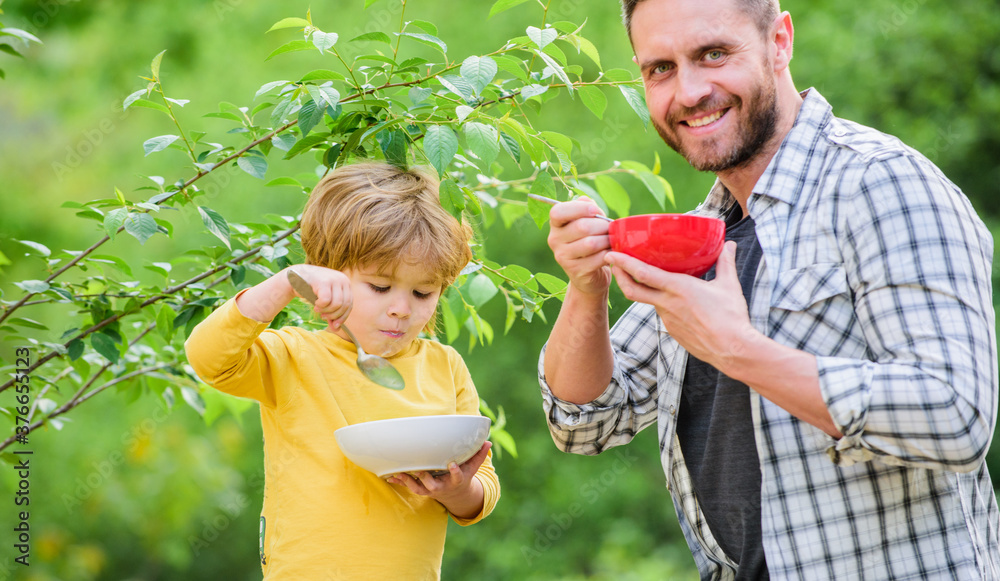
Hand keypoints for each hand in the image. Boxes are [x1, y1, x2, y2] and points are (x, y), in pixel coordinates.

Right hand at [287, 265, 352, 330]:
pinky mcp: (324, 281)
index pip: (349, 304)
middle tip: (323, 316)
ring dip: (326, 311)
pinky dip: (320, 305)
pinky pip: (326, 300)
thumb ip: (332, 313)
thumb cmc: (312, 290)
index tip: (335, 325)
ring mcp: (334, 279)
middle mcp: (342, 279)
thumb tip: (337, 329)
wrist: (295, 277)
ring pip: (336, 304)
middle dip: (333, 315)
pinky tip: (315, 304)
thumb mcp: (325, 302)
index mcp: (346, 283)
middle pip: (344, 305)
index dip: (343, 317)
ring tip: (318, 309)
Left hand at [386, 441, 490, 517]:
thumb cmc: (464, 476)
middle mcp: (442, 487)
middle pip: (433, 485)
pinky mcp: (422, 489)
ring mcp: (431, 489)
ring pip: (418, 488)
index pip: (457, 477)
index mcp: (456, 480)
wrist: (455, 495)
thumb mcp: (473, 467)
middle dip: (426, 479)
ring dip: (408, 482)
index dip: (455, 471)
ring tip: (399, 474)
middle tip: (419, 470)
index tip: (452, 464)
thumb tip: (487, 442)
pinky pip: (410, 486)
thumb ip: (479, 455)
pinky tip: (390, 476)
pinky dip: (400, 482)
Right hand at [547, 197, 612, 295]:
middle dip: (602, 225)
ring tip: (612, 239)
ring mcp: (563, 257)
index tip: (595, 211)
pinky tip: (612, 252)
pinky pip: (597, 258)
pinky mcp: (576, 271)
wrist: (589, 276)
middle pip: (581, 227)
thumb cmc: (590, 242)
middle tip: (611, 227)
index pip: (558, 212)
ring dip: (607, 240)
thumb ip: (587, 209)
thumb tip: (588, 201)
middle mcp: (554, 240)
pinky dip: (609, 253)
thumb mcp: (588, 222)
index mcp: (556, 225)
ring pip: (591, 243)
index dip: (578, 208)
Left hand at [606, 241, 759, 373]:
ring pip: (648, 301)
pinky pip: (661, 313)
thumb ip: (726, 262)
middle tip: (612, 264)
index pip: (642, 273)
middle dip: (619, 275)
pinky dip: (660, 304)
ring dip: (642, 289)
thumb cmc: (731, 317)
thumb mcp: (728, 285)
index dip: (623, 263)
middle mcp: (667, 303)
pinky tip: (668, 299)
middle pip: (632, 290)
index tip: (611, 254)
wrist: (732, 350)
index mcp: (678, 288)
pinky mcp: (671, 331)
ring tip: (642, 277)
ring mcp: (667, 319)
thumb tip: (731, 245)